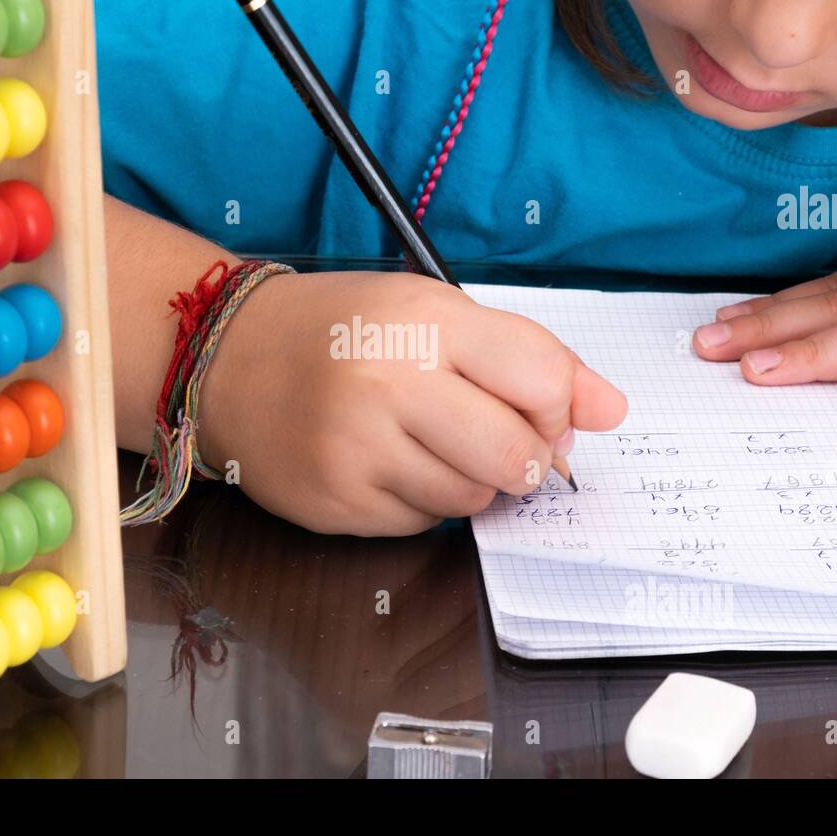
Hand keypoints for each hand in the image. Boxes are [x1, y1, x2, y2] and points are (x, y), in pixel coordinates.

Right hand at [196, 271, 627, 535]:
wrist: (225, 359)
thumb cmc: (340, 330)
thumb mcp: (431, 312)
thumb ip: (527, 355)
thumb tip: (611, 410)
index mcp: (423, 320)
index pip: (542, 380)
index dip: (558, 406)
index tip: (539, 408)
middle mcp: (389, 384)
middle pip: (517, 457)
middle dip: (525, 459)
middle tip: (497, 439)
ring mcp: (358, 451)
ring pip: (473, 498)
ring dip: (471, 478)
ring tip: (427, 441)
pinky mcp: (337, 504)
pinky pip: (422, 522)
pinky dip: (422, 499)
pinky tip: (388, 463)